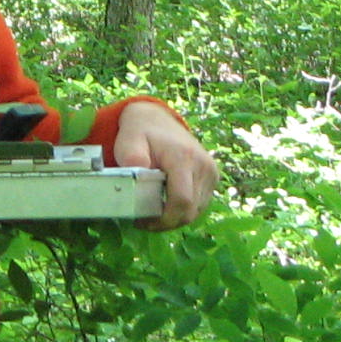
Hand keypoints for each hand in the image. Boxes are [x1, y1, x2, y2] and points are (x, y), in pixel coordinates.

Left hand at [113, 101, 216, 229]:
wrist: (156, 119)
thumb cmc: (140, 132)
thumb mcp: (128, 143)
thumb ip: (132, 160)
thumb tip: (136, 182)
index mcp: (183, 157)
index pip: (181, 200)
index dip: (163, 219)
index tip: (143, 222)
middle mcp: (203, 165)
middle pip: (190, 210)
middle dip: (167, 222)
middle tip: (145, 221)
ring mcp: (210, 171)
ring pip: (196, 211)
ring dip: (175, 217)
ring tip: (154, 212)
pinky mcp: (212, 176)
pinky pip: (200, 204)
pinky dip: (184, 209)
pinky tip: (167, 204)